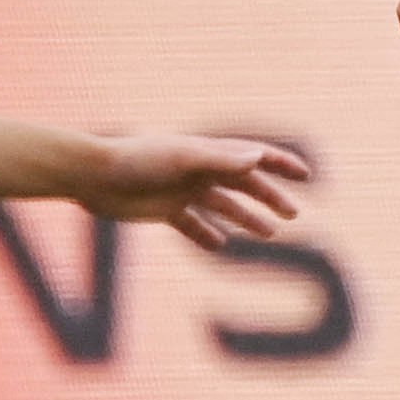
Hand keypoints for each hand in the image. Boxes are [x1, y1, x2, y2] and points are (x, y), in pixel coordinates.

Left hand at [71, 130, 310, 245]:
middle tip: (292, 215)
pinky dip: (206, 235)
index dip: (281, 165)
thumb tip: (258, 159)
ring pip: (222, 206)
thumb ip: (221, 160)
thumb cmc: (137, 161)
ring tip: (268, 235)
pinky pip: (191, 225)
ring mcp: (182, 191)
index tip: (306, 176)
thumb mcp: (183, 158)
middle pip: (243, 184)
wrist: (93, 176)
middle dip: (269, 197)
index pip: (253, 156)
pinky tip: (219, 246)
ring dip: (246, 218)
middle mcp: (199, 170)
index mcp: (208, 153)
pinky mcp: (163, 210)